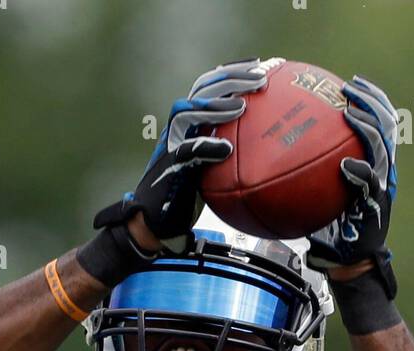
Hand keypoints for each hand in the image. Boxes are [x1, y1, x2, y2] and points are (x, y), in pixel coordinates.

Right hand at [94, 59, 268, 252]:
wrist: (152, 223)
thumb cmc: (182, 197)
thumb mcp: (208, 171)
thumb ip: (223, 154)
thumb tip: (260, 150)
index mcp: (188, 125)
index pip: (208, 88)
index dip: (231, 73)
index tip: (258, 64)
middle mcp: (177, 129)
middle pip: (201, 91)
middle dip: (230, 79)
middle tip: (259, 76)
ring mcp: (170, 146)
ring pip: (188, 113)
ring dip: (215, 107)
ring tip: (242, 106)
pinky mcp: (168, 169)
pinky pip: (187, 153)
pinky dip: (206, 148)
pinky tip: (226, 149)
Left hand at [307, 75, 397, 274]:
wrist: (347, 261)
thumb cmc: (329, 227)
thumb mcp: (318, 194)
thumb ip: (309, 172)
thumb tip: (274, 151)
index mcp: (373, 162)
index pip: (380, 121)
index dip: (372, 98)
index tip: (354, 82)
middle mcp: (383, 170)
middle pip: (387, 125)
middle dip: (372, 102)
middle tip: (350, 89)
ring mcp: (382, 187)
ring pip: (383, 149)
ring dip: (367, 128)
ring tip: (350, 114)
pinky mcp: (377, 207)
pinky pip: (370, 185)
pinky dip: (360, 172)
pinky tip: (346, 165)